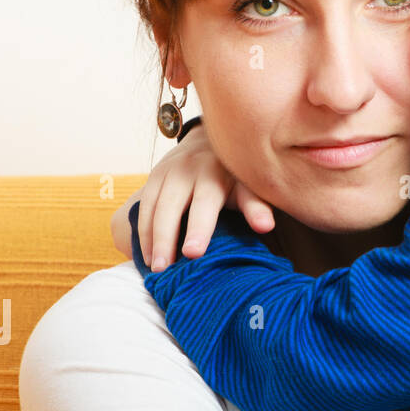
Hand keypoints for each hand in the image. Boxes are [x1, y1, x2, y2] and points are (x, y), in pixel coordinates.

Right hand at [132, 122, 275, 270]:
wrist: (211, 140)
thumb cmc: (236, 173)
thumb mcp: (249, 185)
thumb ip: (255, 206)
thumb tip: (266, 227)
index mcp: (215, 173)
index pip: (205, 203)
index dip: (199, 228)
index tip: (193, 253)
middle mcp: (187, 170)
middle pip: (170, 207)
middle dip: (166, 238)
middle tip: (164, 270)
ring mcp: (166, 172)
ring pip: (152, 207)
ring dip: (150, 240)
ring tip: (155, 269)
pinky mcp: (153, 177)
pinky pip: (143, 207)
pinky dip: (143, 233)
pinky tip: (147, 256)